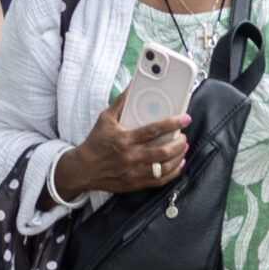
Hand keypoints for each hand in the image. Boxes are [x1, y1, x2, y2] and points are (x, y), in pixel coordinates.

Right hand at [51, 94, 188, 201]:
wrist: (83, 169)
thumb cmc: (95, 143)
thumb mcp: (105, 118)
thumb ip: (121, 102)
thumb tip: (133, 85)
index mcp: (125, 139)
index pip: (154, 130)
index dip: (173, 124)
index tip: (185, 118)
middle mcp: (131, 157)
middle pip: (164, 151)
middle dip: (179, 142)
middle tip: (184, 135)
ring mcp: (135, 172)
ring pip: (165, 167)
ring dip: (179, 156)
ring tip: (183, 147)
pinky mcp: (137, 184)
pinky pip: (161, 180)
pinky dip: (173, 172)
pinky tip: (178, 164)